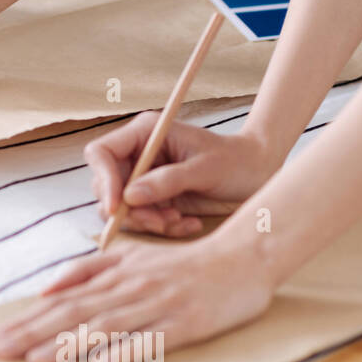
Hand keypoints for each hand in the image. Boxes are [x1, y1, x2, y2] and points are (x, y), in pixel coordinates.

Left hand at [0, 236, 273, 361]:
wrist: (241, 258)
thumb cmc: (180, 263)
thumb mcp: (129, 256)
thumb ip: (87, 270)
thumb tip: (45, 289)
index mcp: (114, 275)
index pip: (62, 301)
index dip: (27, 320)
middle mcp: (130, 289)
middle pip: (74, 314)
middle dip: (33, 334)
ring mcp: (157, 307)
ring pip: (106, 326)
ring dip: (68, 345)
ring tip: (35, 360)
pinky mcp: (185, 324)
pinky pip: (151, 340)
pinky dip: (125, 351)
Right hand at [85, 114, 276, 237]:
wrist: (260, 174)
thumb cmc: (237, 162)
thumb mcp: (205, 169)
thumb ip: (167, 181)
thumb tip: (129, 197)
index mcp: (145, 134)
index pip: (101, 153)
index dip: (104, 179)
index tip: (118, 206)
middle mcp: (138, 155)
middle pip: (105, 185)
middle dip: (129, 209)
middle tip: (159, 221)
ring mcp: (144, 178)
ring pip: (121, 208)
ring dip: (147, 221)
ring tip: (178, 220)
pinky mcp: (155, 199)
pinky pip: (142, 219)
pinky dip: (162, 227)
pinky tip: (188, 223)